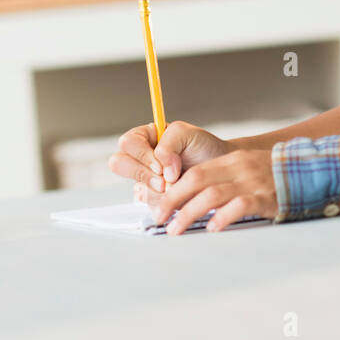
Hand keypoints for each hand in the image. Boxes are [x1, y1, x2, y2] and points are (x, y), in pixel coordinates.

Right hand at [108, 120, 228, 200]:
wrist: (220, 169)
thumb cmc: (204, 148)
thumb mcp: (188, 134)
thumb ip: (169, 142)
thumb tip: (161, 168)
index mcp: (146, 137)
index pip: (127, 143)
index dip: (141, 154)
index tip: (160, 164)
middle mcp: (142, 158)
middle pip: (119, 165)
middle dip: (144, 175)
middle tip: (165, 181)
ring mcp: (146, 180)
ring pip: (137, 190)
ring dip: (159, 192)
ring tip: (179, 186)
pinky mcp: (155, 198)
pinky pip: (150, 206)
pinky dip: (166, 204)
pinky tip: (179, 198)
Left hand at [148, 149, 278, 233]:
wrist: (310, 172)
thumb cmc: (273, 177)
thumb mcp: (246, 169)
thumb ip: (223, 179)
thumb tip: (190, 200)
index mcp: (232, 161)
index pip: (194, 172)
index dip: (173, 190)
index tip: (160, 208)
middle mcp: (239, 168)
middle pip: (197, 180)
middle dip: (174, 200)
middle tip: (160, 219)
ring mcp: (253, 181)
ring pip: (213, 194)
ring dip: (190, 212)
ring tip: (177, 228)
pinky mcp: (266, 197)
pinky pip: (240, 205)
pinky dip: (223, 216)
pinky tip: (213, 227)